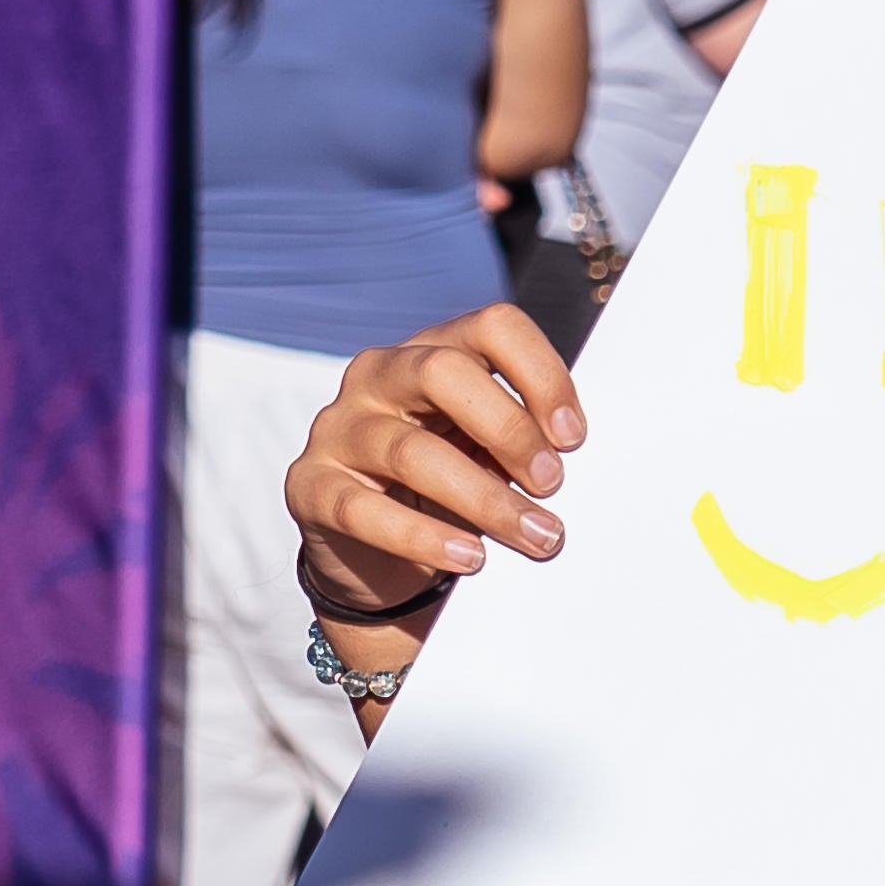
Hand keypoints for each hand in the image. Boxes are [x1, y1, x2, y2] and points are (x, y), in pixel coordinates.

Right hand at [287, 304, 588, 632]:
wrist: (375, 559)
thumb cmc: (447, 492)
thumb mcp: (487, 453)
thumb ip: (523, 442)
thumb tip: (574, 460)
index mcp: (432, 351)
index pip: (492, 327)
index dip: (541, 374)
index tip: (574, 438)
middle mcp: (378, 375)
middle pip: (445, 372)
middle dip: (509, 429)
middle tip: (552, 485)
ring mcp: (338, 428)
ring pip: (412, 452)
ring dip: (485, 500)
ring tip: (535, 537)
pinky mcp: (310, 486)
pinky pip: (366, 510)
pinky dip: (425, 538)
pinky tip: (469, 558)